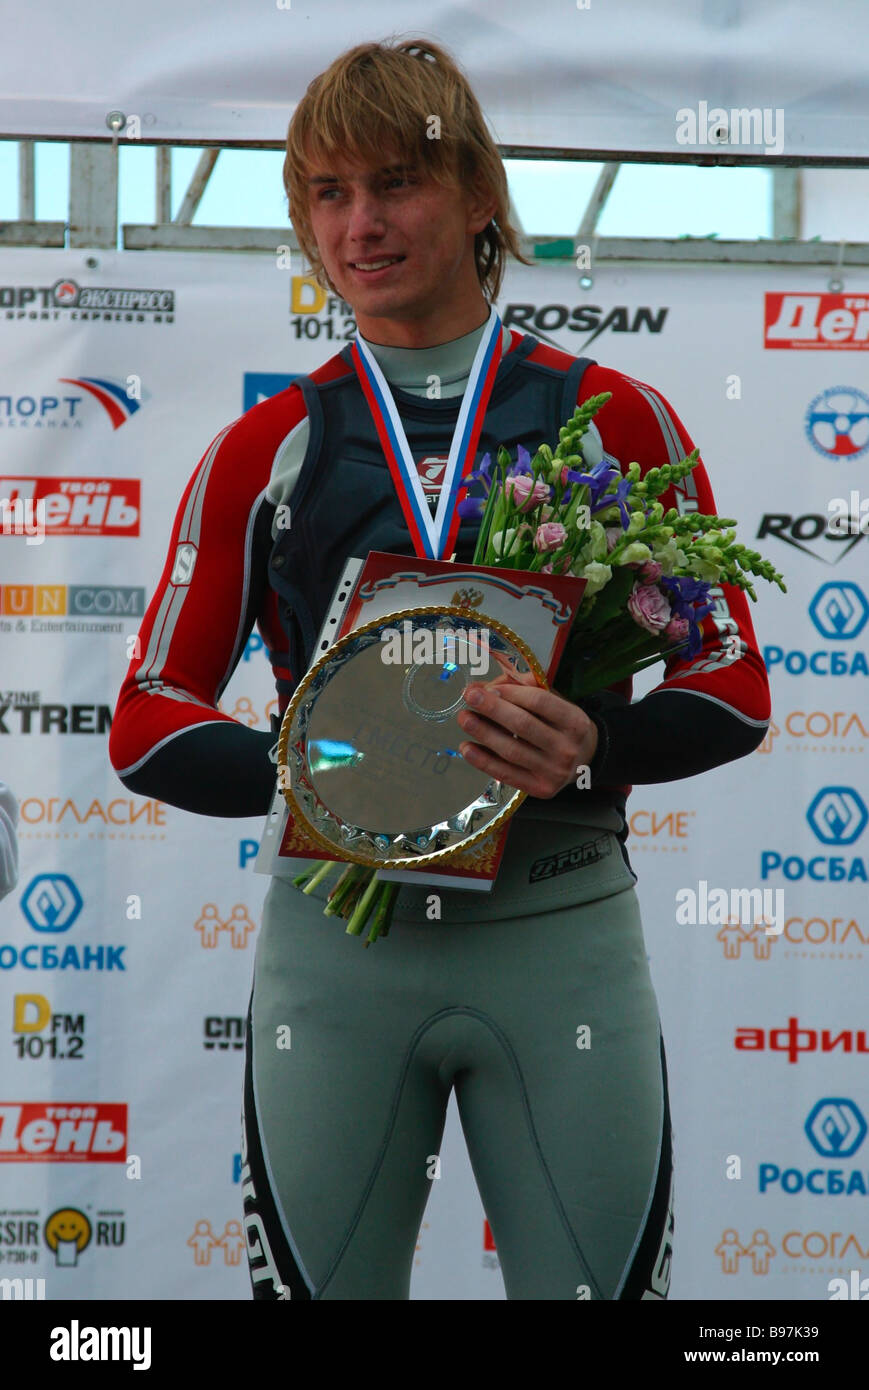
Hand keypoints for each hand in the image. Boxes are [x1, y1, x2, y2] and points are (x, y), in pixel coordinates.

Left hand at [456, 669, 598, 798]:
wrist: (584, 761)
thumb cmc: (563, 726)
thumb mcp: (555, 702)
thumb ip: (524, 689)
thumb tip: (486, 687)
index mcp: (575, 721)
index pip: (539, 702)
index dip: (510, 693)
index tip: (488, 688)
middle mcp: (567, 748)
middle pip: (523, 725)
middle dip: (492, 709)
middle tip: (469, 697)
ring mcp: (554, 772)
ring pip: (511, 750)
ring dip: (483, 733)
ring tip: (464, 719)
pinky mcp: (540, 789)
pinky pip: (505, 773)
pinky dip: (483, 761)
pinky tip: (467, 747)